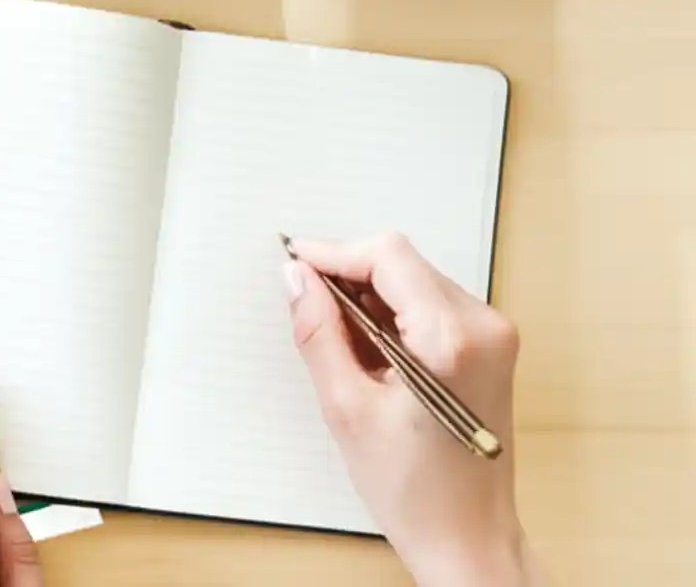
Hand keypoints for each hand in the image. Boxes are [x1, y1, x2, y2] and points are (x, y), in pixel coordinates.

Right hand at [283, 234, 541, 586]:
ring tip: (340, 347)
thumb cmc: (415, 490)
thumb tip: (298, 279)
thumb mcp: (347, 408)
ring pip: (414, 282)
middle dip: (349, 276)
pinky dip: (392, 317)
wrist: (468, 536)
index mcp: (451, 339)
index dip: (334, 253)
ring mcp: (493, 335)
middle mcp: (483, 327)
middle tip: (307, 305)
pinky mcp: (489, 346)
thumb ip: (319, 332)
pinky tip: (370, 355)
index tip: (296, 262)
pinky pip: (430, 306)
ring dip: (369, 298)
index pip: (387, 257)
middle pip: (402, 264)